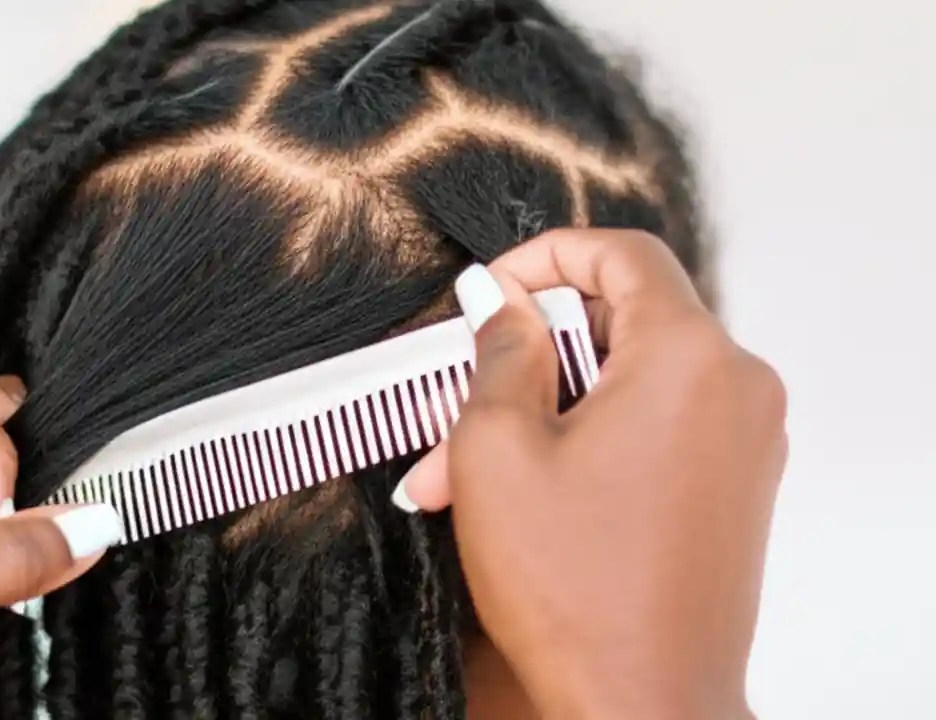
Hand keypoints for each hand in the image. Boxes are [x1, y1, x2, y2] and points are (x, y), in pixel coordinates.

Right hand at [397, 230, 786, 718]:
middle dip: (525, 357)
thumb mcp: (500, 449)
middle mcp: (735, 385)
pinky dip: (584, 440)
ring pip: (624, 384)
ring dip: (540, 411)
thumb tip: (499, 298)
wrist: (644, 706)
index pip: (622, 253)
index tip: (491, 293)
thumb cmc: (575, 589)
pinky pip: (651, 426)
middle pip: (619, 323)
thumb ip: (501, 352)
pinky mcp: (734, 483)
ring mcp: (744, 438)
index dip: (544, 257)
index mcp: (688, 357)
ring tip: (461, 471)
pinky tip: (519, 489)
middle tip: (454, 398)